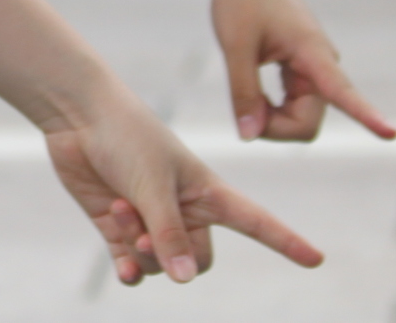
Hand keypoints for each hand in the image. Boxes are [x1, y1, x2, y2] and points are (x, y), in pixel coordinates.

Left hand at [43, 80, 322, 285]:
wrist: (79, 115)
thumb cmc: (126, 136)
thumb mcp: (153, 185)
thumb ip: (169, 233)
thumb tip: (186, 279)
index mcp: (207, 191)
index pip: (256, 221)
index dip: (286, 241)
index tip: (317, 259)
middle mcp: (183, 209)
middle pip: (198, 260)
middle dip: (174, 257)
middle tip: (146, 237)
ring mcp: (150, 218)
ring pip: (161, 265)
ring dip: (141, 251)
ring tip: (122, 212)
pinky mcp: (119, 225)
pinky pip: (133, 266)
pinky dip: (129, 271)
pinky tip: (123, 271)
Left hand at [211, 0, 395, 142]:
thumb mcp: (234, 45)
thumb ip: (243, 92)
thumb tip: (250, 136)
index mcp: (312, 52)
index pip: (344, 92)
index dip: (367, 116)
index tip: (393, 133)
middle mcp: (322, 65)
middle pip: (306, 124)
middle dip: (273, 125)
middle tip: (241, 105)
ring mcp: (314, 70)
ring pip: (298, 118)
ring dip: (270, 116)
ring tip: (244, 83)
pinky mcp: (303, 71)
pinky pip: (293, 107)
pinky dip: (270, 107)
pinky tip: (253, 87)